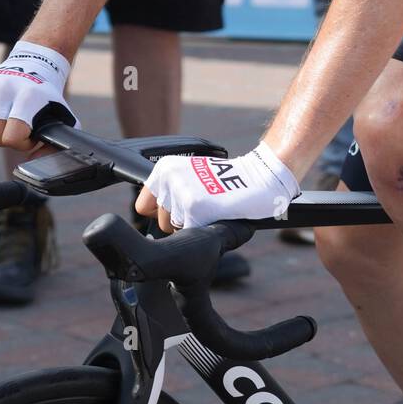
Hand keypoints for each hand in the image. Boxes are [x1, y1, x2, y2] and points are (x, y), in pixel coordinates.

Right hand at [0, 40, 77, 149]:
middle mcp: (4, 87)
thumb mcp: (62, 117)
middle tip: (18, 128)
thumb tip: (33, 161)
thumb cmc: (46, 97)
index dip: (21, 144)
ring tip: (7, 120)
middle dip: (6, 139)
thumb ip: (56, 145)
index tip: (29, 135)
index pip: (11, 138)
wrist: (34, 63)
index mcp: (27, 96)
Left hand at [135, 141, 298, 232]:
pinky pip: (191, 234)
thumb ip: (169, 192)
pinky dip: (205, 229)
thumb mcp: (189, 176)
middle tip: (203, 206)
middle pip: (160, 222)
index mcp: (165, 169)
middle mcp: (169, 180)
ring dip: (192, 225)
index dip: (161, 213)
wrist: (259, 176)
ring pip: (175, 230)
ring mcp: (181, 195)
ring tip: (212, 207)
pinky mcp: (195, 211)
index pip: (143, 207)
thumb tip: (151, 216)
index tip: (179, 209)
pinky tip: (218, 213)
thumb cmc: (227, 180)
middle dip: (180, 221)